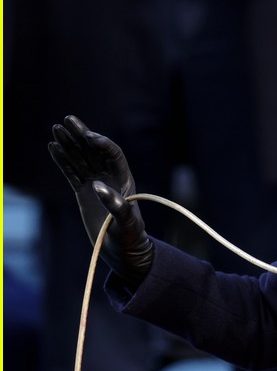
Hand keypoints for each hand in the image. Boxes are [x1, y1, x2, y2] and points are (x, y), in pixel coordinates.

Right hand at [48, 117, 153, 285]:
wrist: (123, 251)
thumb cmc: (130, 238)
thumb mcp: (126, 224)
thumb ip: (116, 205)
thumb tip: (97, 186)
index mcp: (126, 179)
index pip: (113, 154)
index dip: (101, 143)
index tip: (88, 135)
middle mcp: (111, 178)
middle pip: (94, 151)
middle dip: (81, 134)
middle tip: (67, 119)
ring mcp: (96, 184)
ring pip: (80, 159)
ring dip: (69, 144)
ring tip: (55, 129)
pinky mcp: (83, 193)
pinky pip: (71, 172)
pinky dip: (62, 160)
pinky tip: (52, 147)